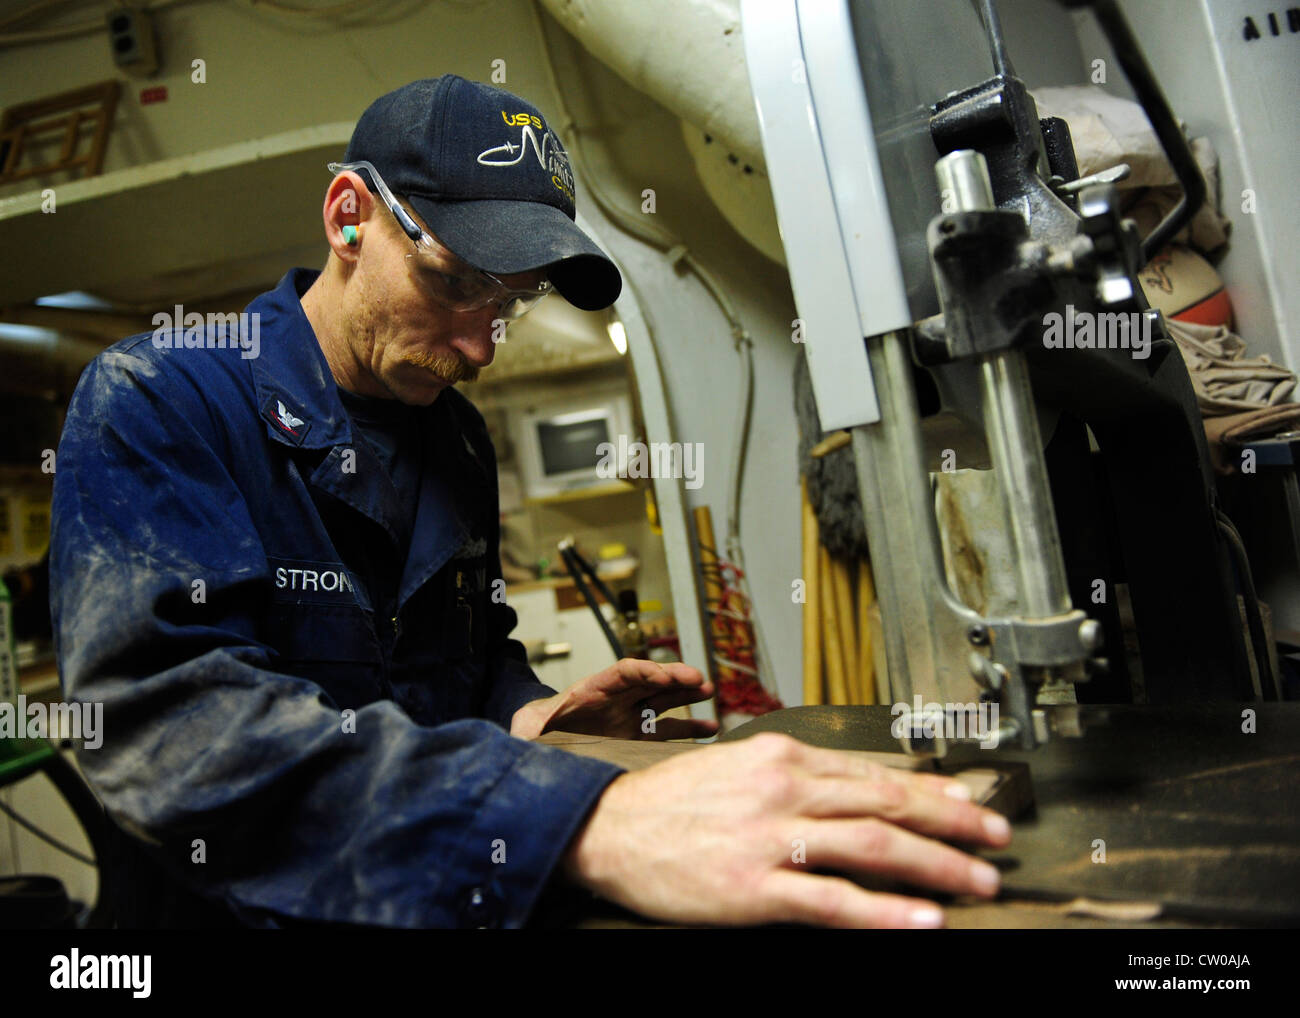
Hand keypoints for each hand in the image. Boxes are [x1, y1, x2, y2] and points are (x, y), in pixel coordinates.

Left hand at [510, 658, 718, 740]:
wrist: (542, 743)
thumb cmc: (536, 732)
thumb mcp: (526, 727)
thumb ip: (528, 727)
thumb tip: (524, 730)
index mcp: (592, 691)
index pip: (623, 672)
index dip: (645, 671)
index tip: (663, 675)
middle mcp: (616, 699)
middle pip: (650, 680)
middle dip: (675, 677)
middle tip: (699, 680)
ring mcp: (629, 715)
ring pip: (663, 698)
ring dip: (686, 694)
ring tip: (709, 693)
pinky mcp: (636, 735)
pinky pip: (667, 728)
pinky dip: (689, 727)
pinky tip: (710, 730)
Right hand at [560, 731, 1010, 927]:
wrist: (607, 826)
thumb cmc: (671, 800)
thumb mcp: (738, 766)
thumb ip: (797, 774)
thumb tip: (855, 788)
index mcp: (781, 755)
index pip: (874, 771)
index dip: (929, 789)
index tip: (968, 802)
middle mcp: (784, 789)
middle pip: (885, 804)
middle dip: (950, 823)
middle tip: (995, 839)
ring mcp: (771, 838)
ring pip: (872, 846)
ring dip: (934, 866)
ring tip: (976, 882)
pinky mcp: (754, 888)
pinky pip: (832, 901)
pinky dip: (883, 912)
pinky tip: (919, 921)